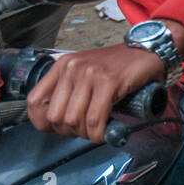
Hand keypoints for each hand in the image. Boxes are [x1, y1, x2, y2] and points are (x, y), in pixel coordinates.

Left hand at [25, 43, 164, 143]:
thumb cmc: (119, 65)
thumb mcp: (86, 72)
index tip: (58, 128)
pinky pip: (95, 119)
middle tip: (84, 130)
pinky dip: (99, 133)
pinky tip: (106, 132)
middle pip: (54, 116)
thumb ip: (70, 91)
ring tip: (97, 130)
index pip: (35, 102)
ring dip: (86, 134)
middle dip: (68, 131)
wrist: (148, 50)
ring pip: (74, 120)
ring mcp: (90, 74)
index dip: (43, 122)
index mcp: (62, 66)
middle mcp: (72, 68)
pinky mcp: (109, 82)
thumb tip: (59, 123)